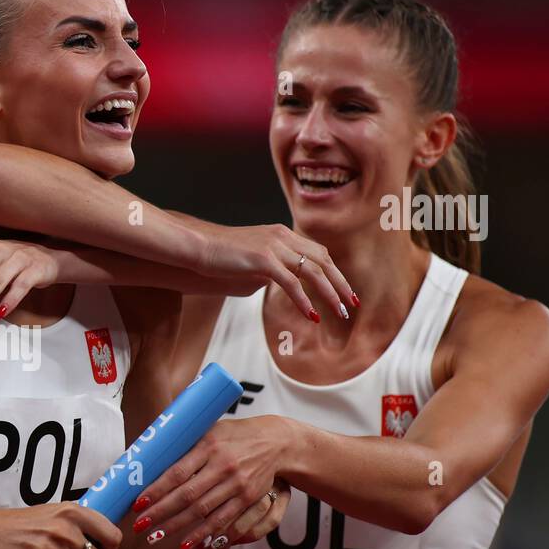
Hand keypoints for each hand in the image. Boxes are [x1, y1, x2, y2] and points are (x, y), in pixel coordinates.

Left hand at [133, 415, 292, 548]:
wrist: (276, 442)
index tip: (138, 503)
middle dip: (160, 513)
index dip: (156, 490)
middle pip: (187, 495)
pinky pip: (224, 521)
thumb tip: (151, 461)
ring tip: (155, 537)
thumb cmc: (234, 435)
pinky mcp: (249, 498)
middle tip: (139, 526)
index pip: (177, 472)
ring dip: (177, 527)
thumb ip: (186, 446)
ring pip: (203, 512)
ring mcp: (238, 484)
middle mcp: (223, 466)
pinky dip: (204, 534)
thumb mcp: (210, 431)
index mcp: (209, 445)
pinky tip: (187, 544)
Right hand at [191, 221, 357, 322]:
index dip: (334, 272)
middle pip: (322, 260)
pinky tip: (310, 315)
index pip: (317, 252)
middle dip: (340, 283)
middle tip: (351, 304)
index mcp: (281, 234)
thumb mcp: (251, 259)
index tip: (344, 290)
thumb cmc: (218, 256)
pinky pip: (291, 282)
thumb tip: (277, 283)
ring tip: (338, 312)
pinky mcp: (263, 259)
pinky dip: (303, 300)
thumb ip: (269, 269)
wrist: (197, 246)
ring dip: (328, 294)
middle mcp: (282, 237)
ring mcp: (273, 246)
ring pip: (311, 271)